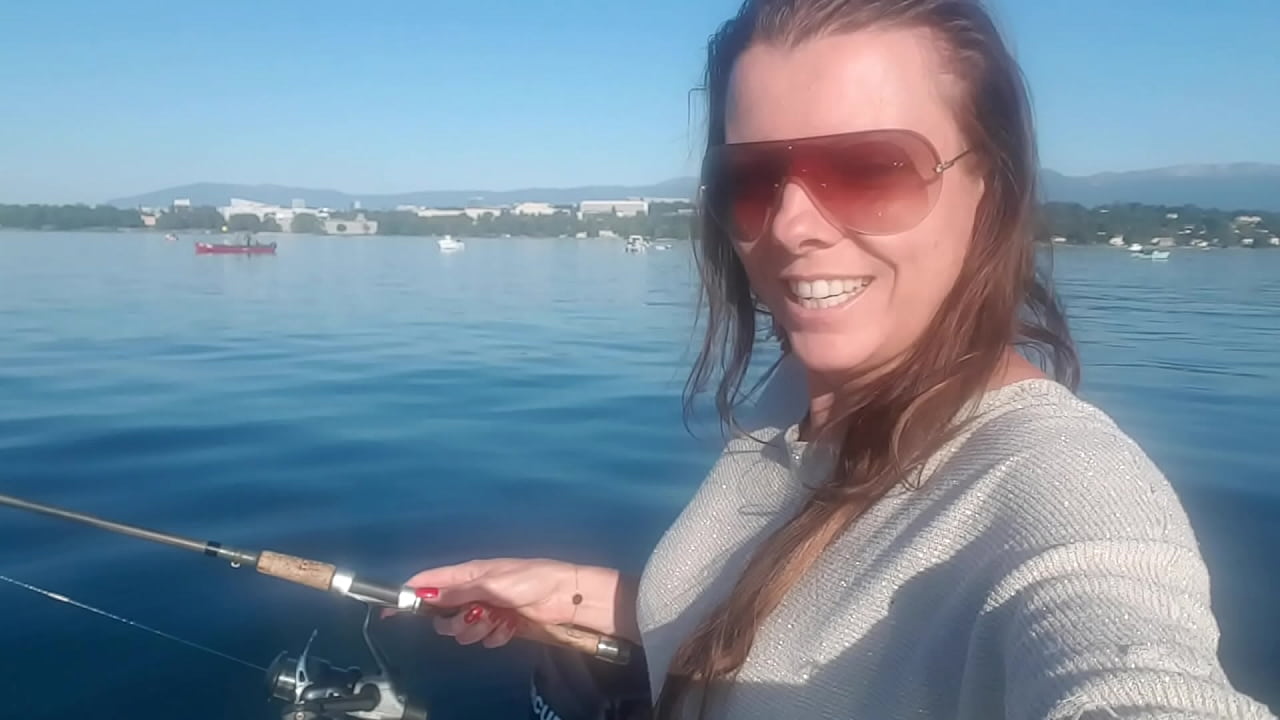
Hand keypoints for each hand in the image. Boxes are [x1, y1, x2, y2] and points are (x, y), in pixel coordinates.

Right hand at [399, 558, 580, 648]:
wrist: (566, 598)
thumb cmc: (531, 581)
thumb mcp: (492, 584)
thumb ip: (458, 591)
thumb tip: (424, 594)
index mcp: (469, 574)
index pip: (430, 582)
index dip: (409, 594)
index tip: (390, 609)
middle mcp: (473, 591)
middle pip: (442, 614)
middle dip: (456, 622)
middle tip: (477, 617)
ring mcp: (486, 609)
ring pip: (462, 630)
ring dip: (478, 630)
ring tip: (500, 620)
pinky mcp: (500, 625)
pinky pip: (484, 639)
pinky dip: (495, 636)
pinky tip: (511, 627)